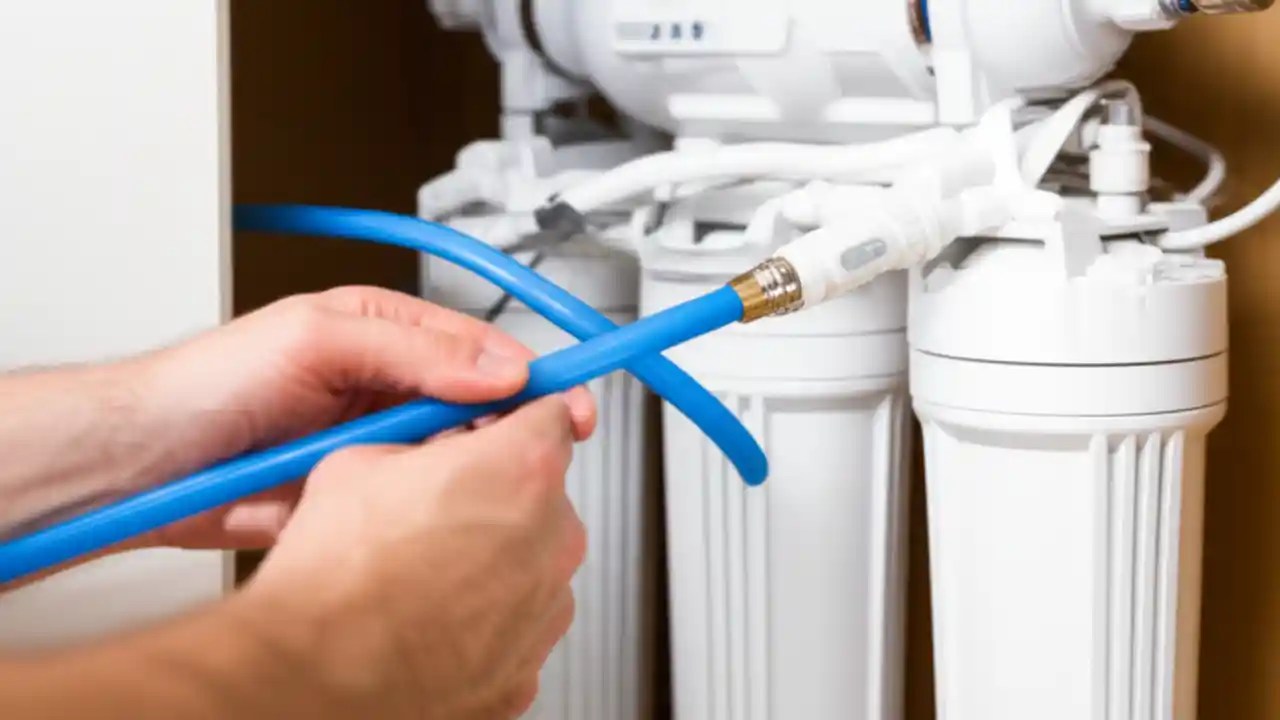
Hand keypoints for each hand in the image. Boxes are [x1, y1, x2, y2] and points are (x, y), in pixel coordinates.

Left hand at [123, 286, 594, 549]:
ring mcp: (375, 445)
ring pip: (450, 462)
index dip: (529, 375)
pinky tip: (426, 513)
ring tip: (455, 479)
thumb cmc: (211, 383)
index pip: (480, 351)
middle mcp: (387, 388)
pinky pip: (413, 504)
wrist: (148, 466)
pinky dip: (424, 511)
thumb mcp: (318, 338)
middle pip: (477, 411)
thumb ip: (413, 349)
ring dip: (458, 473)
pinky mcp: (360, 495)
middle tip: (528, 453)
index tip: (566, 401)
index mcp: (385, 334)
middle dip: (504, 432)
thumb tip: (495, 365)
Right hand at [241, 397, 585, 718]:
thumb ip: (424, 444)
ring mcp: (546, 609)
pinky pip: (517, 624)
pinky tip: (432, 619)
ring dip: (493, 558)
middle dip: (499, 492)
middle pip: (543, 492)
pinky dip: (484, 619)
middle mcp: (552, 538)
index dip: (518, 415)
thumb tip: (430, 448)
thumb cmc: (333, 575)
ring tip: (424, 572)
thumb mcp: (360, 458)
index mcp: (522, 469)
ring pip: (533, 560)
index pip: (552, 413)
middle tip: (439, 507)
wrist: (314, 675)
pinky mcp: (527, 668)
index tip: (504, 421)